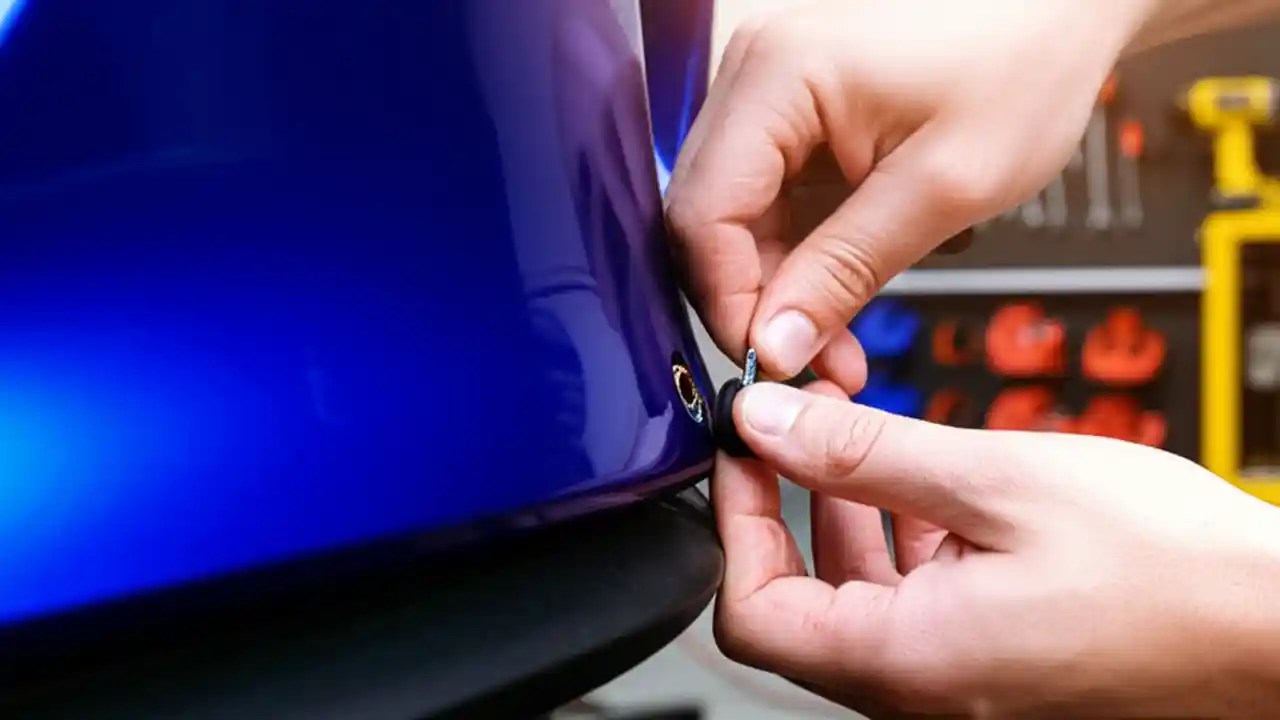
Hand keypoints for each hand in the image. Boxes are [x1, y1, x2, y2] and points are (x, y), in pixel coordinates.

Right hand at [665, 0, 1152, 387]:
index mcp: (776, 76)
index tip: (775, 364)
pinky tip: (841, 294)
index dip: (729, 303)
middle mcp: (751, 74)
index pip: (703, 215)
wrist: (1064, 8)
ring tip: (840, 343)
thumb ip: (846, 271)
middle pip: (708, 219)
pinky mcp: (790, 113)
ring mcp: (767, 91)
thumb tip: (776, 345)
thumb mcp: (943, 188)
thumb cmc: (1024, 63)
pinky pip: (768, 201)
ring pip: (735, 219)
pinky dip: (798, 256)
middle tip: (817, 366)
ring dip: (779, 287)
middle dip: (756, 304)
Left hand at [713, 382, 1279, 716]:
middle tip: (795, 432)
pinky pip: (916, 611)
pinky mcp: (996, 670)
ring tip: (858, 445)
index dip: (735, 522)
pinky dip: (906, 548)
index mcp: (905, 662)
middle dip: (786, 511)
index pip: (751, 613)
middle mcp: (923, 694)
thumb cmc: (1171, 568)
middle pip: (798, 608)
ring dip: (845, 522)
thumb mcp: (994, 480)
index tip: (744, 450)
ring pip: (857, 603)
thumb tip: (768, 425)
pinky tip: (932, 493)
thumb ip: (864, 454)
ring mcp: (961, 688)